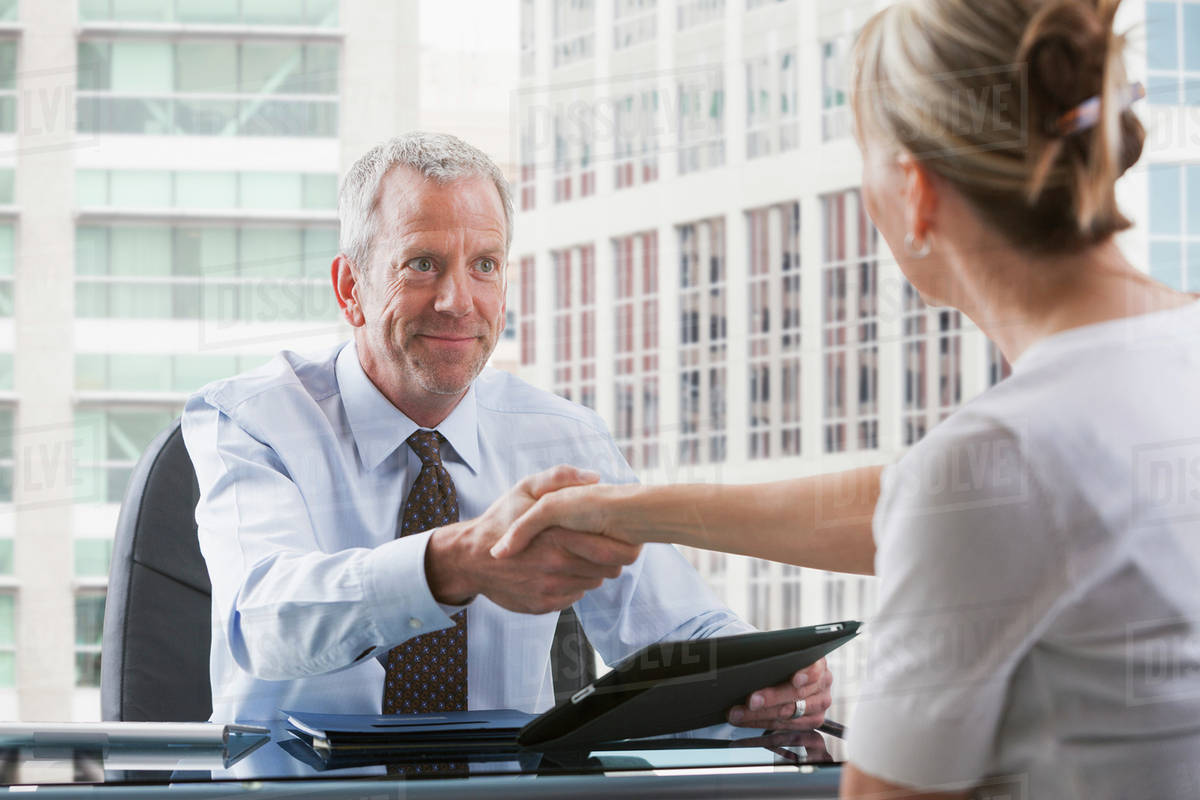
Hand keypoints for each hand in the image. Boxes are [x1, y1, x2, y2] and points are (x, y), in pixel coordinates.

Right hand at [427, 465, 641, 613]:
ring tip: (576, 553)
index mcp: (558, 538)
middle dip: (610, 556)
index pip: (614, 551)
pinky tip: (559, 569)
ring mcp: (551, 590)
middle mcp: (558, 567)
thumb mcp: (525, 489)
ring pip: (593, 583)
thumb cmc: (500, 520)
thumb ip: (560, 478)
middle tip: (600, 542)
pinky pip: (574, 595)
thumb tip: (595, 478)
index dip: (624, 543)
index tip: (620, 533)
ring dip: (591, 570)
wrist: (469, 558)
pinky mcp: (544, 605)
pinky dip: (573, 584)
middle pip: (610, 570)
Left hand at [726, 657, 832, 730]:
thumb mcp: (782, 653)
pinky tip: (746, 721)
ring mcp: (820, 704)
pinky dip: (762, 723)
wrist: (790, 673)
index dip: (805, 675)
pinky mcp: (813, 721)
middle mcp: (823, 684)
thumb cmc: (782, 661)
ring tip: (738, 714)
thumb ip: (775, 657)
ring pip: (789, 714)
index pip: (813, 670)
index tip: (795, 680)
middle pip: (797, 695)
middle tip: (750, 701)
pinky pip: (786, 727)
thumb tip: (750, 658)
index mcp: (818, 663)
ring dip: (760, 715)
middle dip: (771, 699)